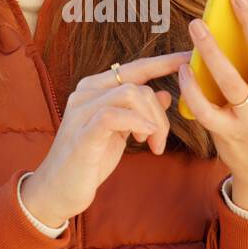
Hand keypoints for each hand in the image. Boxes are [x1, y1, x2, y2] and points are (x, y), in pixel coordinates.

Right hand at [20, 51, 190, 227]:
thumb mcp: (120, 133)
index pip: (135, 67)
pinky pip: (114, 115)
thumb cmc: (89, 160)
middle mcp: (85, 92)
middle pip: (137, 83)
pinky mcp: (83, 132)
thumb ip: (138, 111)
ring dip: (152, 122)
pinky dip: (137, 124)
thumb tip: (165, 94)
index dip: (164, 62)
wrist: (57, 190)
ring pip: (130, 94)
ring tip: (153, 145)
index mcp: (95, 88)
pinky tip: (144, 140)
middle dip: (159, 112)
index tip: (189, 58)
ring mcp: (81, 111)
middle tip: (161, 141)